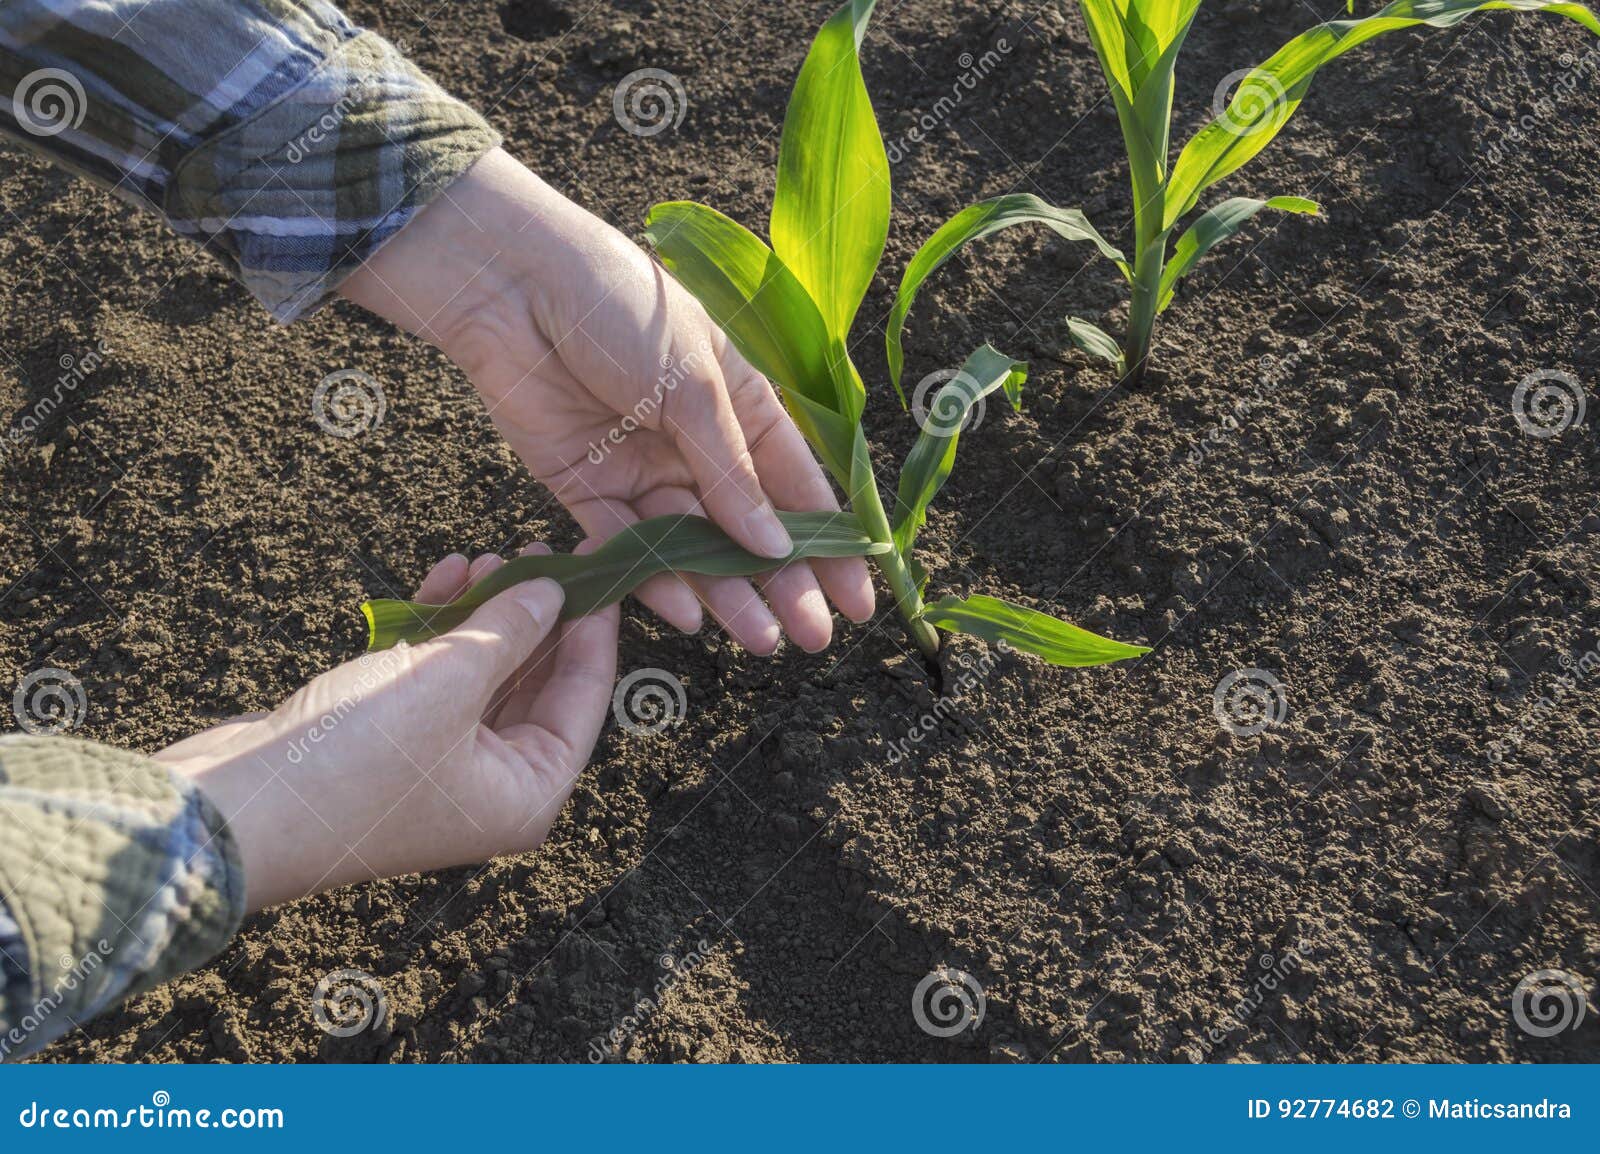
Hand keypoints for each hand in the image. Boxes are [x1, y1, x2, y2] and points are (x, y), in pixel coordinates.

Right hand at [157, 548, 618, 913]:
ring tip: (489, 555)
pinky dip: (438, 630)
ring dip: (485, 614)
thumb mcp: (448, 682)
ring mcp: (438, 766)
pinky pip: (432, 678)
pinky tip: (445, 575)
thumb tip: (551, 593)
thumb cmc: (353, 761)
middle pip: (535, 686)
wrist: (231, 810)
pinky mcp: (388, 742)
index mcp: (526, 795)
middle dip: (536, 615)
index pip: (584, 701)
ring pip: (481, 675)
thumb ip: (510, 631)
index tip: (600, 573)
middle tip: (541, 551)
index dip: (594, 631)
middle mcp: (491, 788)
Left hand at [339, 148, 872, 654]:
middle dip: (783, 583)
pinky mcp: (581, 485)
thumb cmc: (618, 305)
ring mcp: (639, 466)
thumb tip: (774, 546)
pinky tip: (687, 613)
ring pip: (690, 546)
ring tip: (760, 640)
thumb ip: (731, 470)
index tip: (857, 597)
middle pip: (746, 527)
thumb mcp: (693, 382)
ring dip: (725, 592)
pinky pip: (623, 544)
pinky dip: (652, 580)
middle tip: (812, 637)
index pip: (796, 484)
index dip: (829, 541)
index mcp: (739, 401)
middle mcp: (694, 441)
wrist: (509, 281)